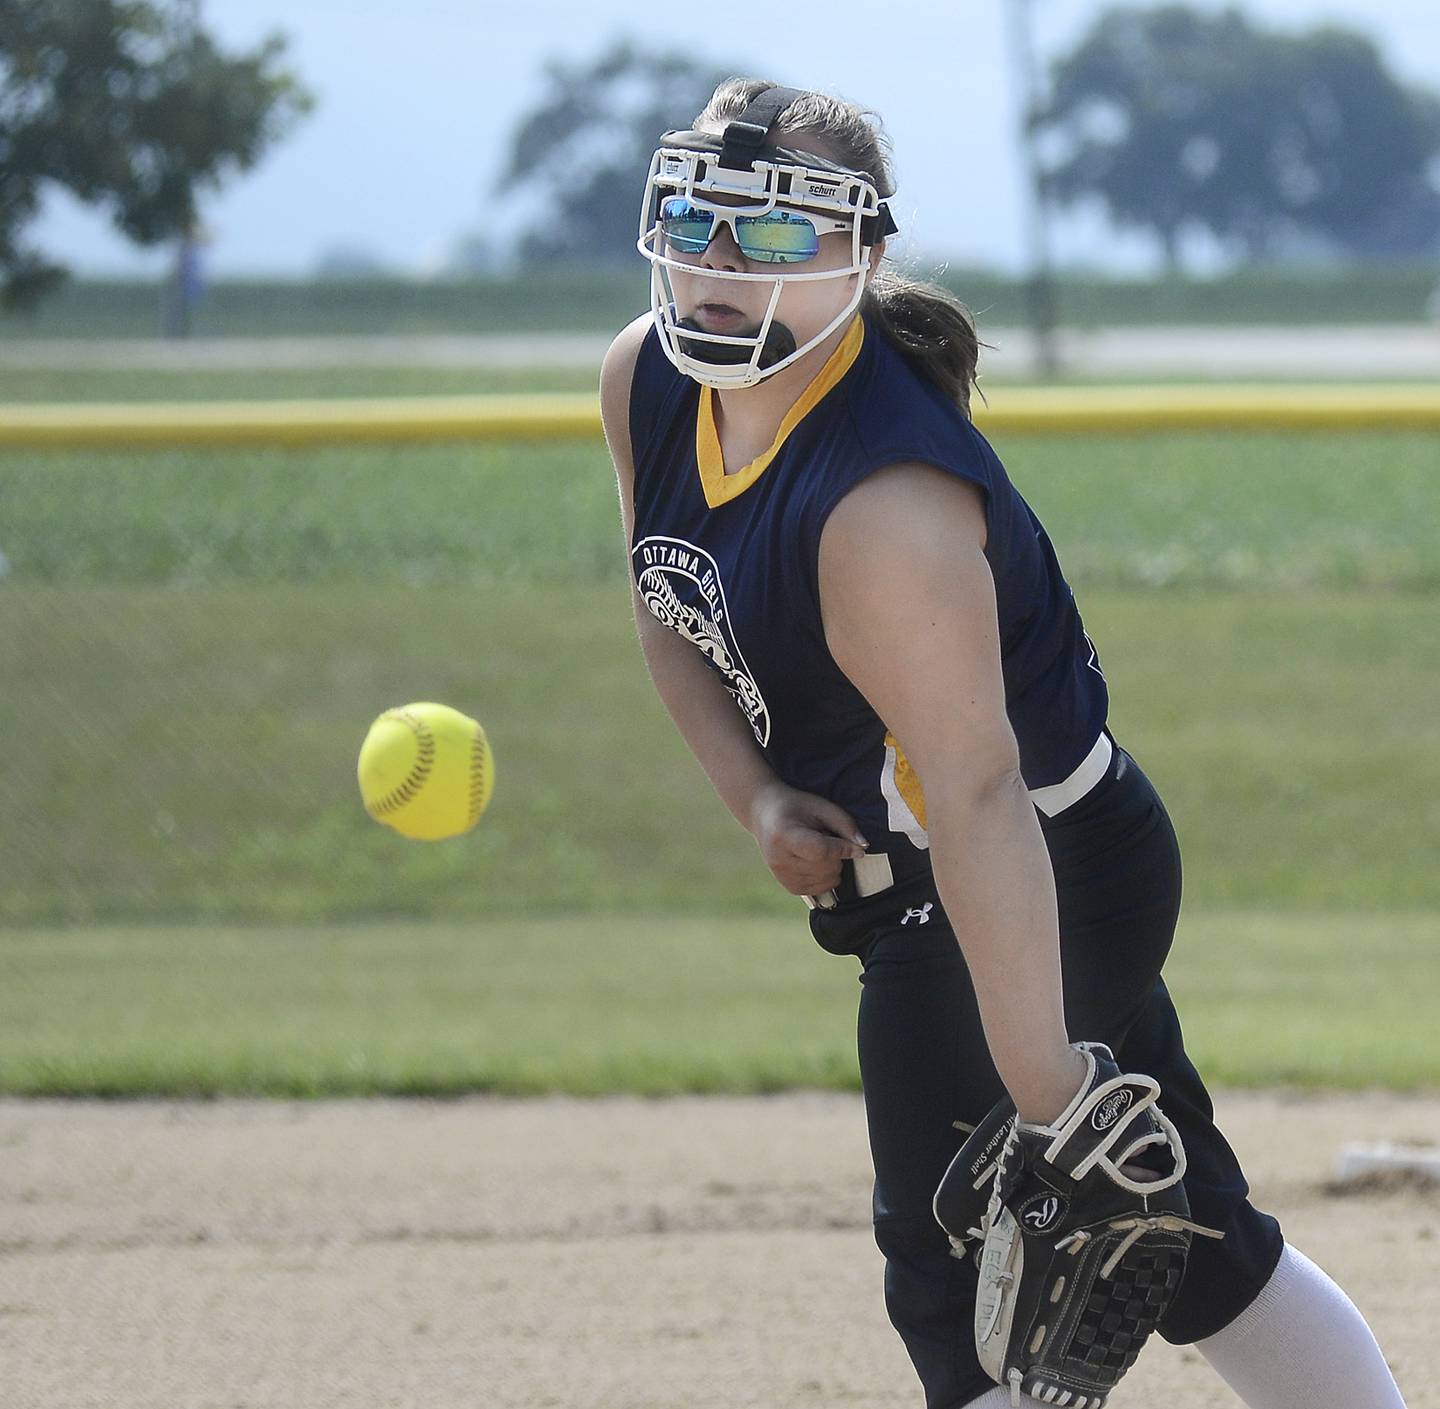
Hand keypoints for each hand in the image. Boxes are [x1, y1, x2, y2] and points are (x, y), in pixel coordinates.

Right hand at [748, 780, 868, 895]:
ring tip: (819, 849)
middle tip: (826, 838)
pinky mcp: (788, 886)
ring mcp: (781, 875)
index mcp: (784, 835)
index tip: (856, 847)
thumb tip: (862, 847)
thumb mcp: (821, 806)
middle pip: (826, 868)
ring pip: (826, 881)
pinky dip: (826, 878)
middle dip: (838, 856)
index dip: (843, 849)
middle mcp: (779, 859)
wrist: (765, 815)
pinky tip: (818, 862)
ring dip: (832, 867)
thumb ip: (845, 824)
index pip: (821, 851)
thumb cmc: (795, 807)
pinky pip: (819, 890)